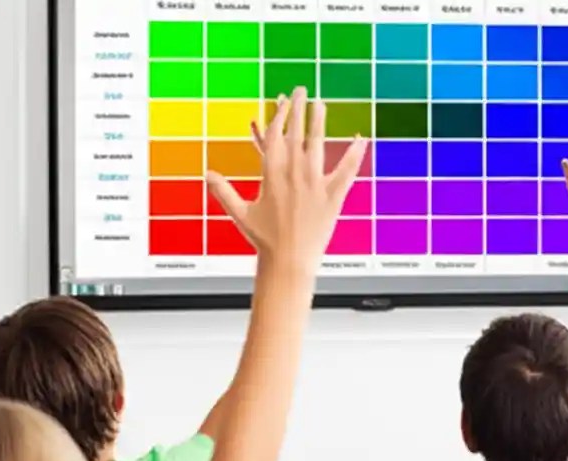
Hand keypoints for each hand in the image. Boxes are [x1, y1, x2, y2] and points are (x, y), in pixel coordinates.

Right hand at [207, 86, 365, 275]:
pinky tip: (361, 138)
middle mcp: (293, 174)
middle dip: (298, 109)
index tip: (282, 102)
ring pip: (318, 145)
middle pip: (296, 133)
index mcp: (271, 175)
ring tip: (321, 104)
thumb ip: (223, 190)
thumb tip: (207, 174)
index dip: (279, 116)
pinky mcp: (333, 197)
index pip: (275, 136)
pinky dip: (355, 154)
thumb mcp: (239, 212)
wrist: (288, 262)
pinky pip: (346, 170)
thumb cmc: (264, 240)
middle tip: (301, 90)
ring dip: (320, 122)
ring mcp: (314, 184)